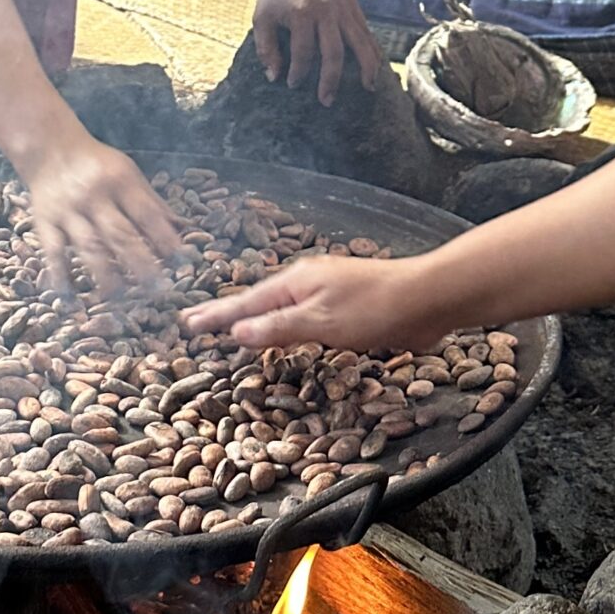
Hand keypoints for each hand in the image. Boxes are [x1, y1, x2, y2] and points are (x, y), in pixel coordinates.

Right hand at [16, 135, 183, 298]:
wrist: (49, 148)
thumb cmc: (97, 165)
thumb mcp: (129, 173)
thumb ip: (153, 203)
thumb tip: (184, 228)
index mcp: (120, 182)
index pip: (147, 214)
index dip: (165, 239)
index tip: (181, 263)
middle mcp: (94, 197)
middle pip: (120, 234)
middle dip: (141, 264)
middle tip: (159, 290)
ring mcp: (68, 211)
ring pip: (89, 246)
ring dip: (105, 275)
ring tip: (121, 298)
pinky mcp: (45, 222)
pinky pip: (53, 251)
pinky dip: (60, 274)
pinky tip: (69, 296)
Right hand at [180, 253, 447, 350]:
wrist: (428, 297)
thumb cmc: (375, 308)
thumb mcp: (322, 323)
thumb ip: (279, 328)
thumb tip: (237, 331)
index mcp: (296, 283)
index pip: (245, 303)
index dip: (216, 316)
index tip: (187, 324)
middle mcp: (307, 282)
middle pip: (258, 301)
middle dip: (227, 313)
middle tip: (196, 323)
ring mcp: (327, 292)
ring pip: (281, 307)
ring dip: (254, 318)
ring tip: (230, 327)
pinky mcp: (347, 307)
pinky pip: (303, 316)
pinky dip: (283, 323)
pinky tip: (285, 331)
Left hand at [252, 0, 385, 105]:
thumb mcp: (262, 17)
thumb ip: (265, 48)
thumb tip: (274, 77)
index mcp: (302, 13)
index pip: (303, 51)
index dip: (298, 72)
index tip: (293, 85)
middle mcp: (326, 12)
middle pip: (333, 52)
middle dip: (330, 80)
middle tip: (326, 101)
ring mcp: (343, 9)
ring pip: (360, 43)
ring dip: (365, 68)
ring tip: (368, 88)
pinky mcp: (354, 7)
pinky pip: (367, 33)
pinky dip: (373, 52)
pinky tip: (375, 69)